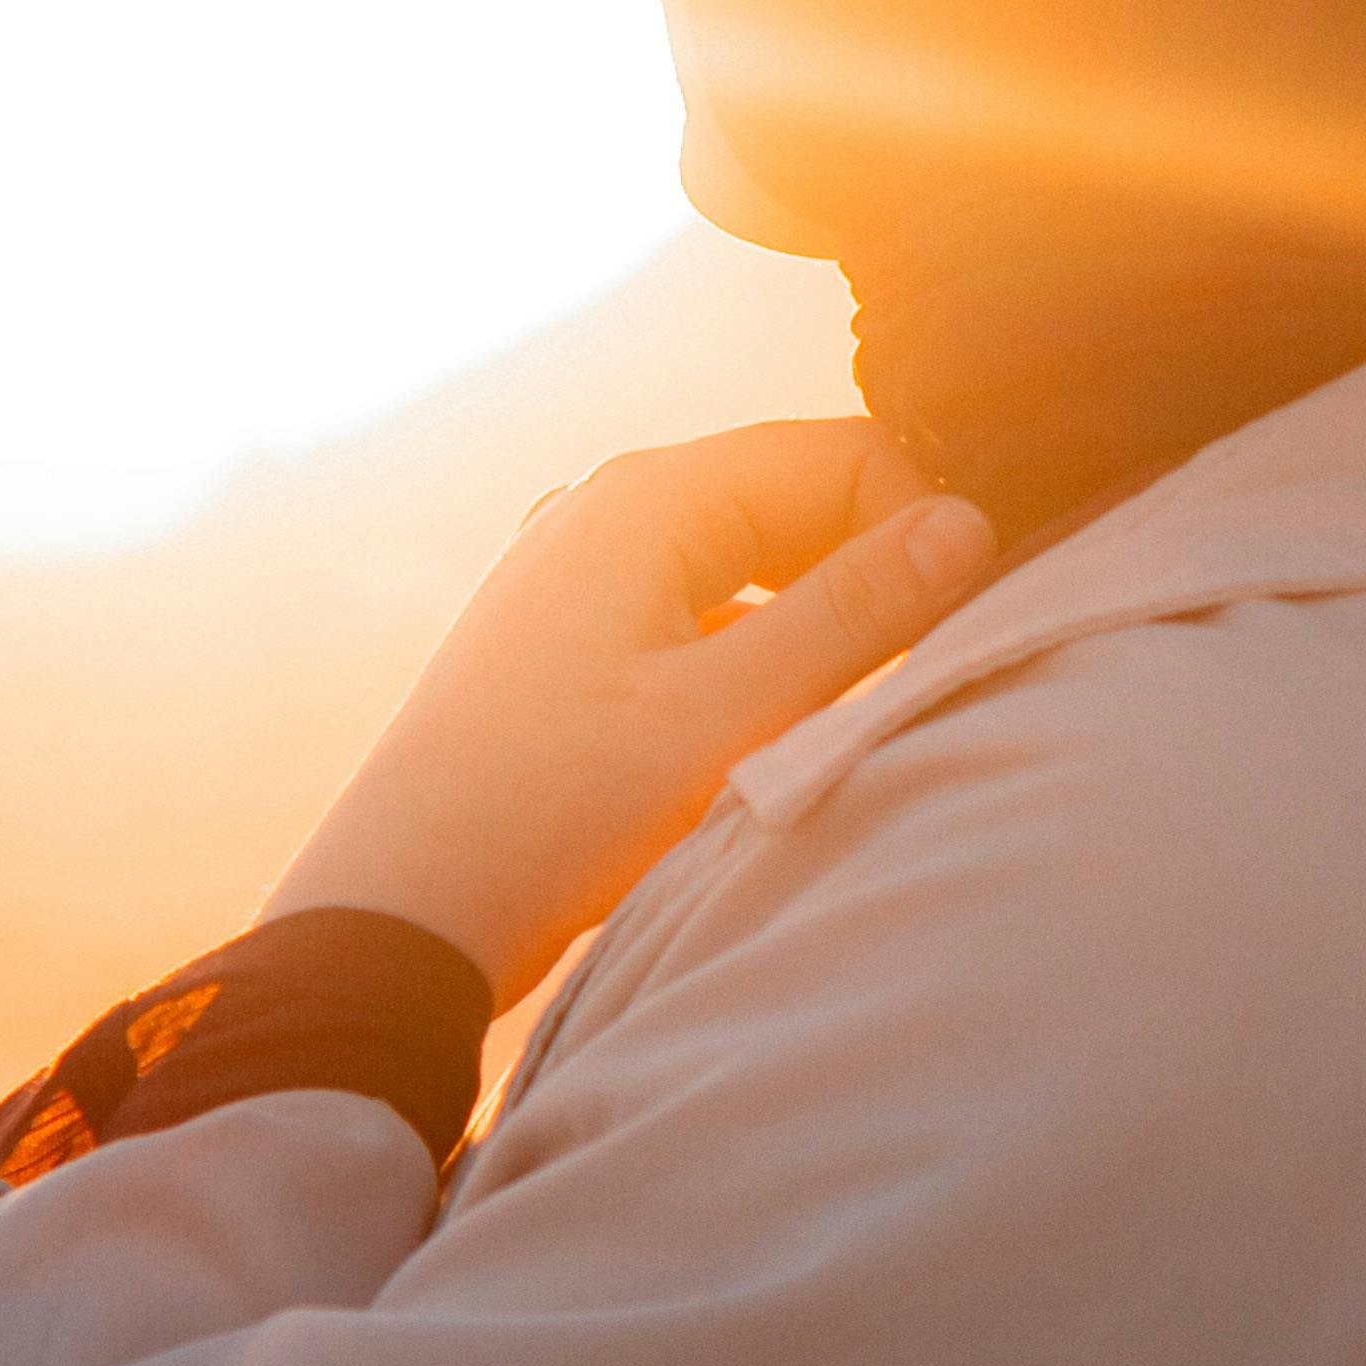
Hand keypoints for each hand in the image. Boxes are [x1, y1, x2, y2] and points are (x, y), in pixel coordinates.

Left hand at [262, 423, 996, 1009]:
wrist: (398, 912)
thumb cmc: (558, 808)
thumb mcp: (729, 715)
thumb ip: (856, 612)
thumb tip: (968, 523)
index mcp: (650, 494)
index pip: (845, 453)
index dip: (915, 529)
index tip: (942, 633)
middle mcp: (608, 504)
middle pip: (798, 497)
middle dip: (866, 575)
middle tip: (897, 680)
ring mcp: (579, 568)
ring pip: (751, 559)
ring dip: (810, 623)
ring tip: (823, 719)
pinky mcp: (565, 636)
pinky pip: (697, 610)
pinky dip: (749, 654)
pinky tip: (750, 735)